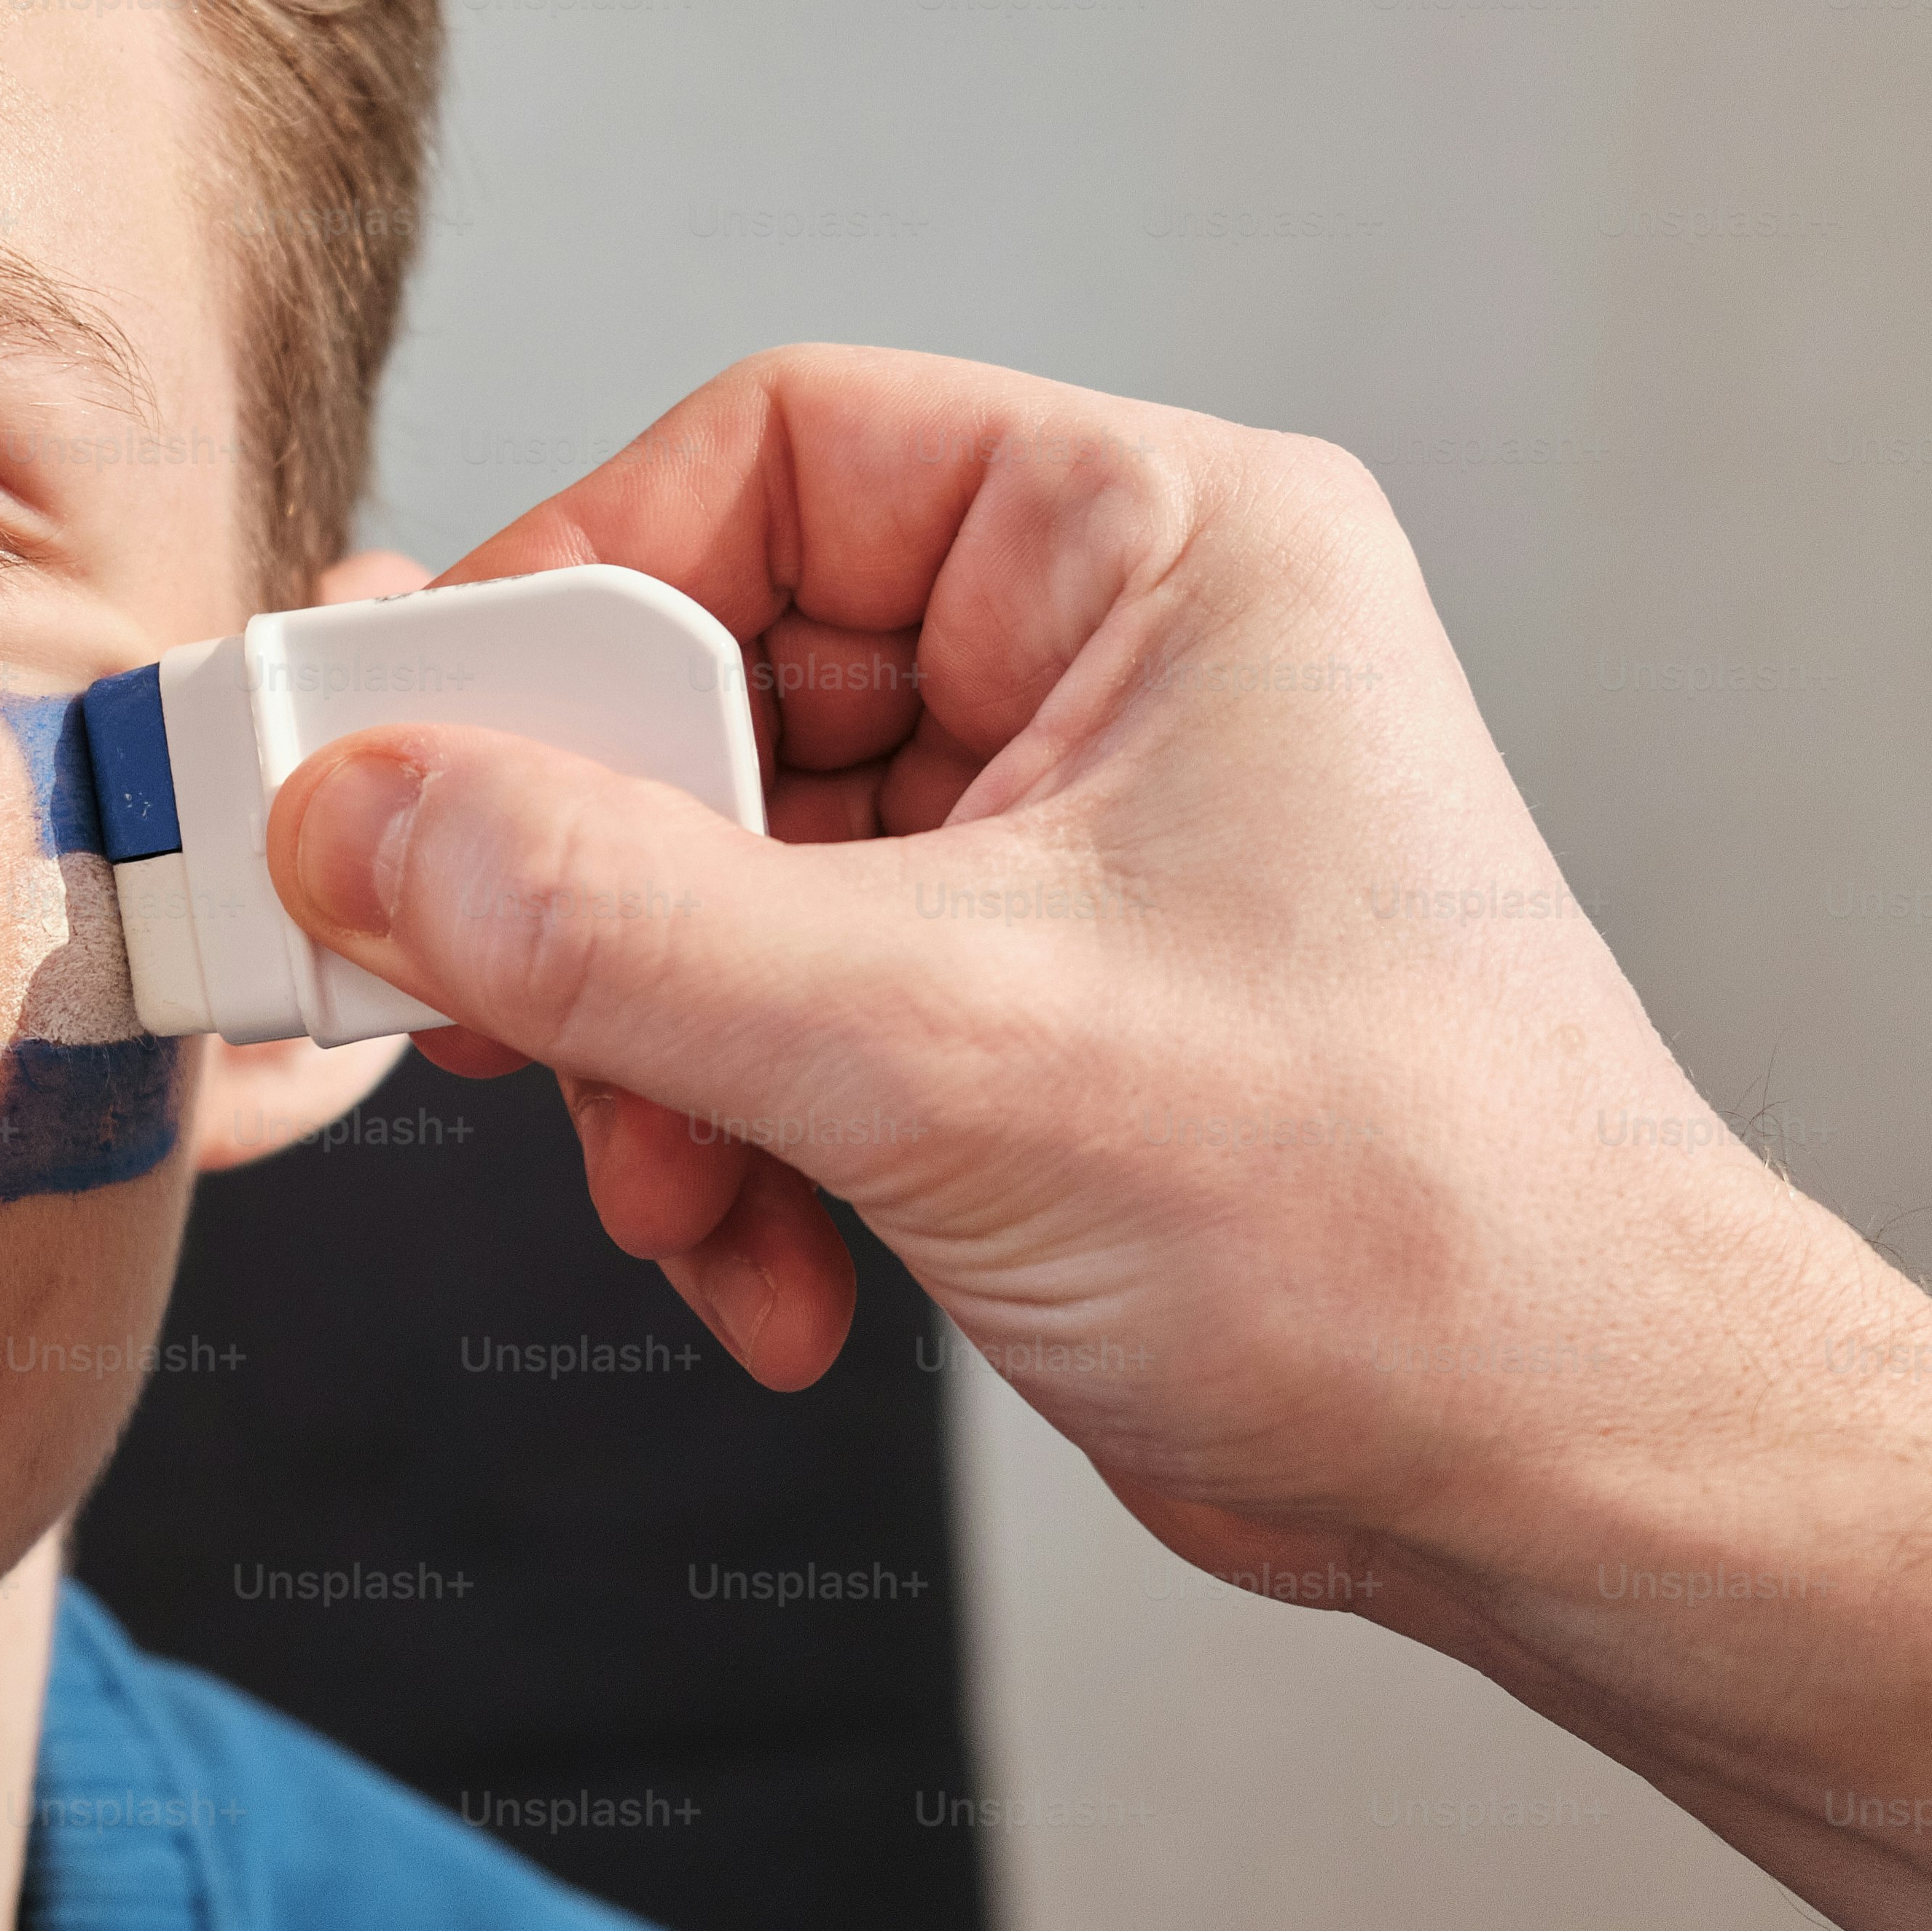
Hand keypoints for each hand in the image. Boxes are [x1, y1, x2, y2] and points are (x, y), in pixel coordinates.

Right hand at [264, 344, 1893, 1594]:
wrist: (1567, 1474)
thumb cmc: (1407, 1221)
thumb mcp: (938, 1042)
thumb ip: (612, 920)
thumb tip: (363, 821)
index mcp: (1155, 554)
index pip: (775, 456)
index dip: (573, 590)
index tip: (420, 741)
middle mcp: (1108, 668)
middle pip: (717, 686)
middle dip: (603, 900)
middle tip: (497, 1010)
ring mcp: (1059, 845)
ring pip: (719, 877)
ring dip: (659, 1062)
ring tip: (692, 1201)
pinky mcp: (1021, 1006)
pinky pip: (777, 1013)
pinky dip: (737, 1147)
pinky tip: (782, 1278)